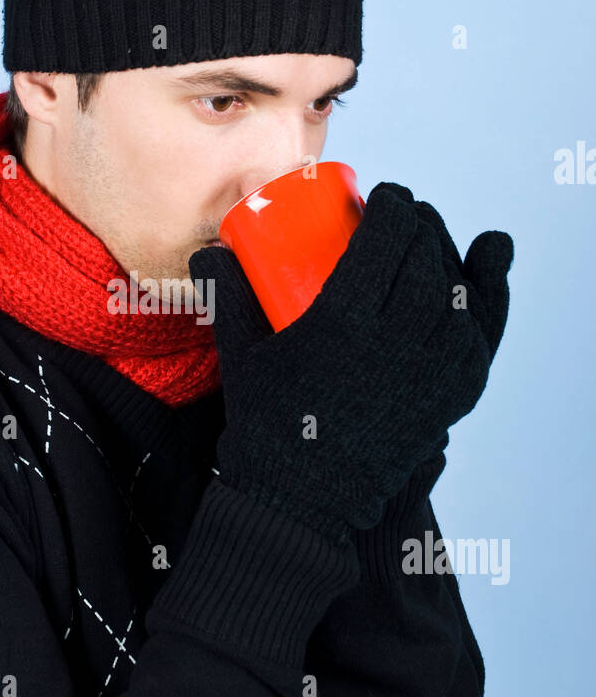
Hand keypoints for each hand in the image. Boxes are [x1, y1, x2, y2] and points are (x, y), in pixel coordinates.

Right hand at [189, 183, 512, 543]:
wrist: (304, 500)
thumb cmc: (267, 423)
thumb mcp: (241, 353)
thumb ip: (227, 293)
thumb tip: (210, 247)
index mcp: (342, 323)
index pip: (386, 238)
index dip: (394, 205)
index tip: (386, 196)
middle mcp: (396, 342)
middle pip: (425, 257)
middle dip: (421, 223)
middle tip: (406, 216)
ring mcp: (430, 372)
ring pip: (459, 292)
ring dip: (451, 255)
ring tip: (435, 243)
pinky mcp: (452, 397)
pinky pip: (482, 334)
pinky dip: (486, 299)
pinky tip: (480, 276)